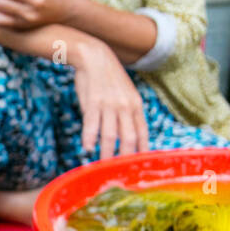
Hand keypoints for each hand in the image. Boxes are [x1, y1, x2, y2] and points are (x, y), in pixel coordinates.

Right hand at [72, 36, 149, 159]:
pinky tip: (87, 149)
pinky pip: (92, 125)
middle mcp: (125, 106)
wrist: (95, 56)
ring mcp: (109, 105)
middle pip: (129, 138)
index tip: (138, 166)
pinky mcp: (93, 102)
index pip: (142, 133)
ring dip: (106, 154)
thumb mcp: (126, 93)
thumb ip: (129, 113)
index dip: (141, 151)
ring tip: (102, 167)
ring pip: (110, 135)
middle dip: (125, 158)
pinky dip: (89, 138)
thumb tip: (128, 136)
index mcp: (136, 105)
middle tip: (121, 173)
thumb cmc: (109, 78)